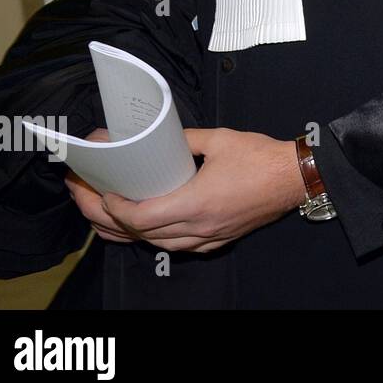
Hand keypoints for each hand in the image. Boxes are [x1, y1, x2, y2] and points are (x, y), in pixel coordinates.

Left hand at [68, 127, 303, 253]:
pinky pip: (177, 246)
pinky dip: (154, 238)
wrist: (296, 177)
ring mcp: (209, 237)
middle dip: (106, 219)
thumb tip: (157, 137)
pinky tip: (145, 228)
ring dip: (127, 233)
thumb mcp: (219, 139)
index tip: (99, 192)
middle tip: (86, 198)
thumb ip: (184, 139)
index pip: (140, 217)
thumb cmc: (261, 158)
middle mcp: (199, 228)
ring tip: (104, 216)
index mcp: (195, 203)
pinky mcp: (218, 240)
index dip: (112, 209)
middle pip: (141, 234)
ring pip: (157, 245)